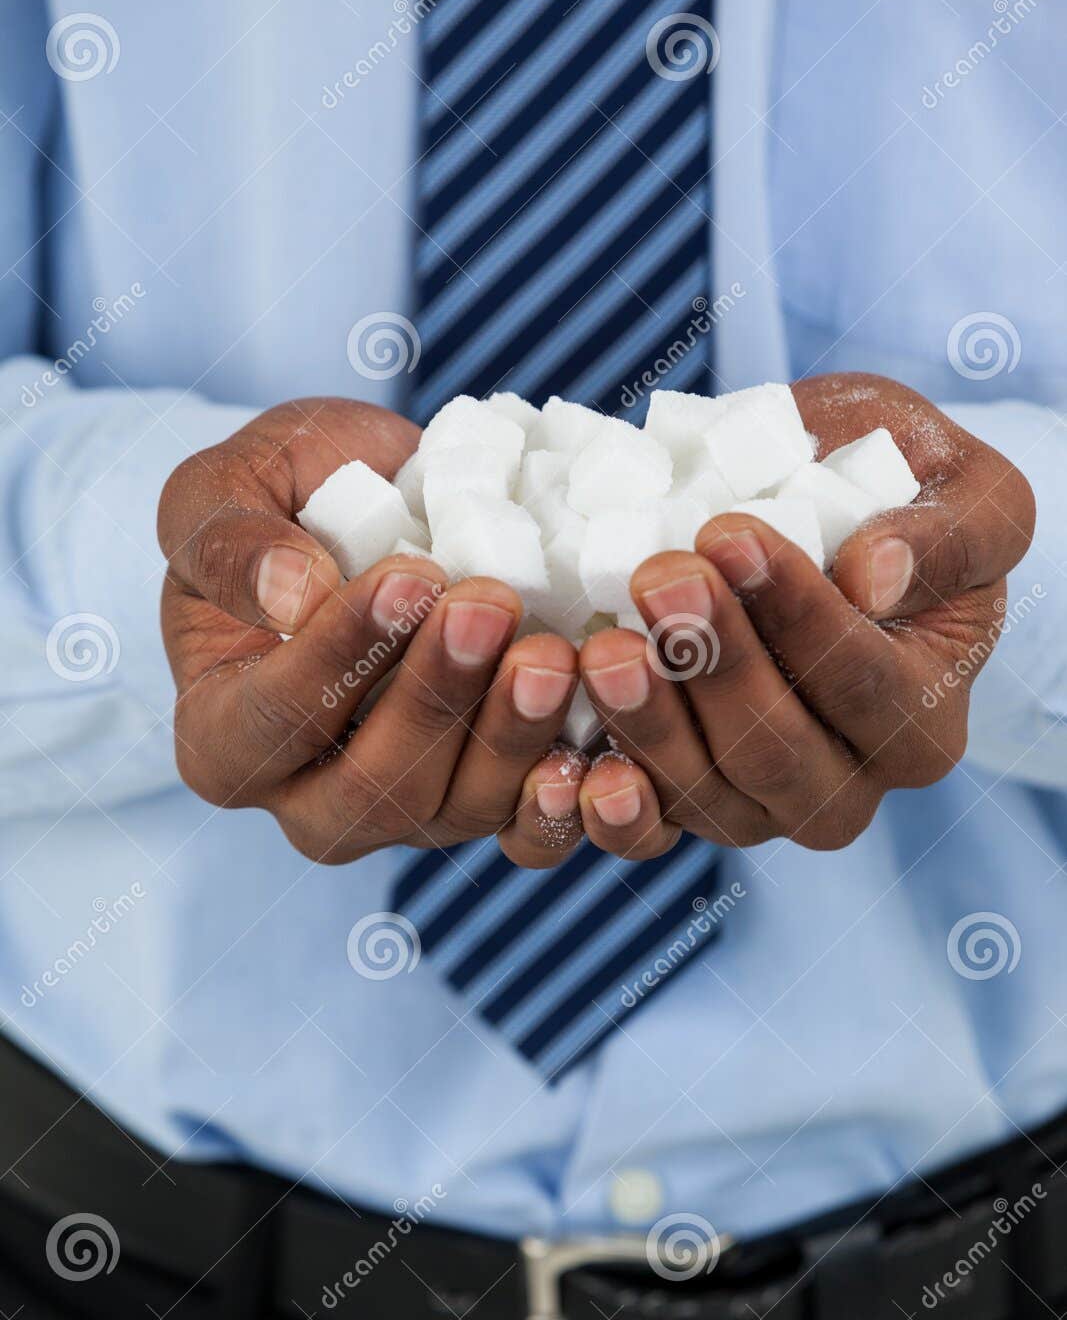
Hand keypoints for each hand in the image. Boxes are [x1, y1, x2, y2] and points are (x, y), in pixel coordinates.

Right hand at [158, 398, 584, 865]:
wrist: (386, 505)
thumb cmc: (283, 497)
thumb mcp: (222, 489)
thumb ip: (231, 544)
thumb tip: (293, 599)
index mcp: (225, 738)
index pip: (272, 721)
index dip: (339, 657)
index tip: (405, 579)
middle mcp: (312, 798)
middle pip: (371, 792)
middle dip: (435, 701)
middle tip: (489, 605)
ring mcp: (410, 811)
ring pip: (461, 809)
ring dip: (513, 733)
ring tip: (554, 650)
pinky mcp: (489, 802)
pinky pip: (531, 830)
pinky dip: (569, 794)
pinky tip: (603, 742)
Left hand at [573, 373, 1034, 857]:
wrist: (816, 514)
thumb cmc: (897, 496)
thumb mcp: (967, 492)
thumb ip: (945, 536)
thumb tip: (875, 577)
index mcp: (923, 725)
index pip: (864, 683)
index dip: (796, 615)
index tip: (729, 534)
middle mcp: (847, 786)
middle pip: (777, 754)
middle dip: (714, 667)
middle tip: (657, 578)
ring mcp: (759, 809)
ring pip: (704, 795)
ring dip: (647, 725)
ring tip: (602, 647)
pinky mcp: (683, 809)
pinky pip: (644, 834)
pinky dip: (602, 806)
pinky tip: (564, 764)